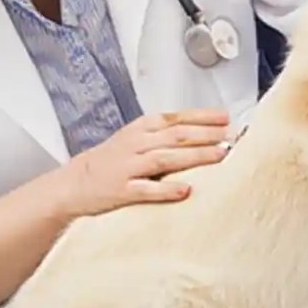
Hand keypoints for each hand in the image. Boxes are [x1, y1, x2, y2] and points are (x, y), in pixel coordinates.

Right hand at [52, 108, 231, 217]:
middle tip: (232, 137)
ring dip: (195, 156)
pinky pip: (146, 189)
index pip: (176, 117)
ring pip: (165, 158)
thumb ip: (168, 135)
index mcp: (142, 128)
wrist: (74, 184)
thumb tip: (210, 132)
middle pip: (176, 135)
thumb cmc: (114, 160)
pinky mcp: (121, 191)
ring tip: (220, 156)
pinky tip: (186, 189)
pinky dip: (166, 189)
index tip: (227, 118)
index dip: (203, 117)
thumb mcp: (138, 138)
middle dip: (207, 134)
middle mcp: (136, 143)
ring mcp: (128, 167)